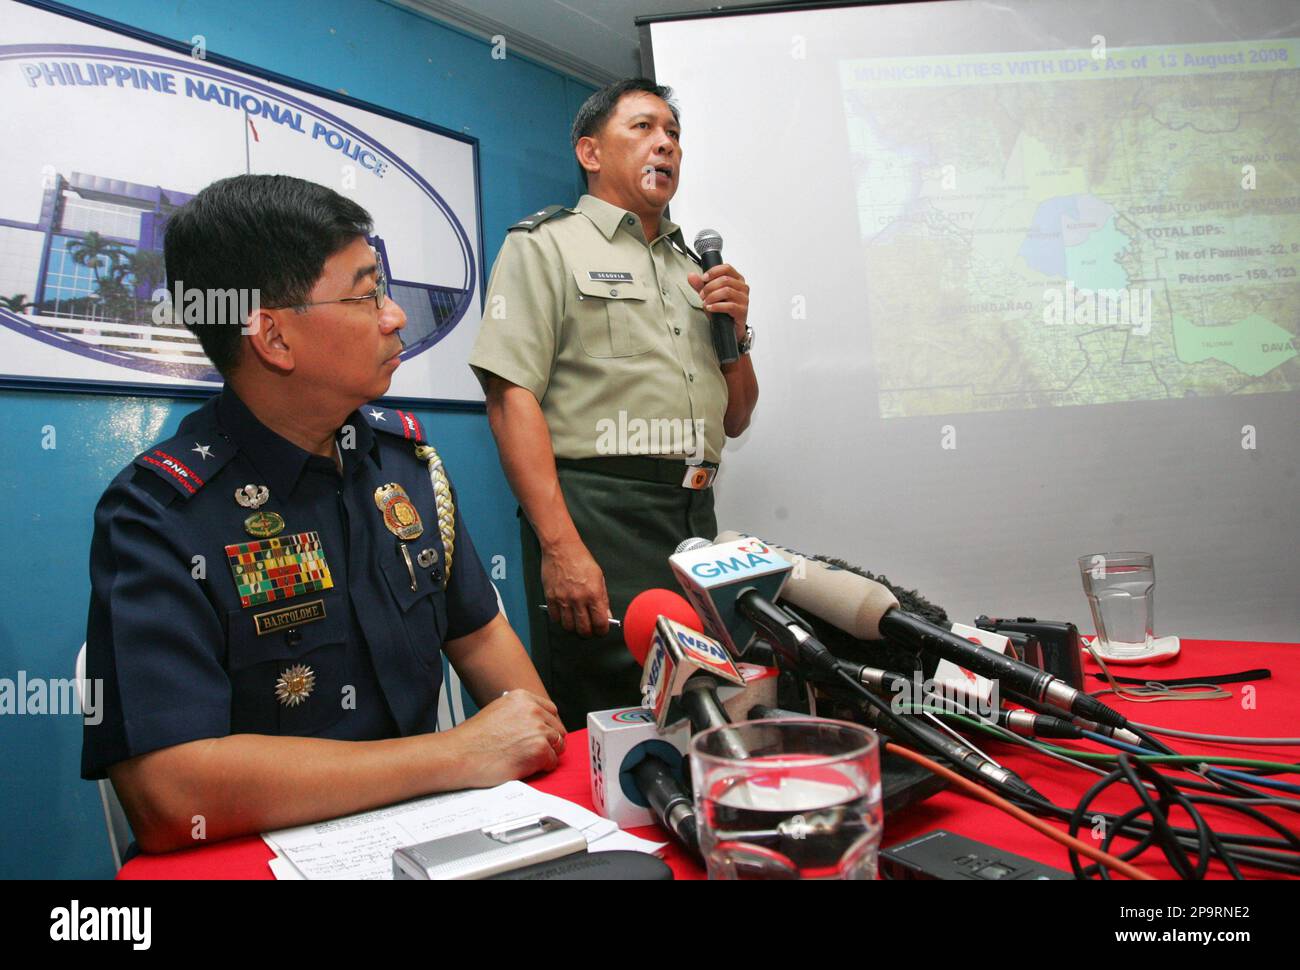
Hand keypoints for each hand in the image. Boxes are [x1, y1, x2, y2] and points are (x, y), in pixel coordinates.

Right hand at [451, 690, 566, 786]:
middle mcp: (533, 709)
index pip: (551, 711)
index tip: (544, 735)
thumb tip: (535, 722)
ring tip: (528, 760)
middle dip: (549, 742)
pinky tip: (525, 766)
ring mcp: (538, 729)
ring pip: (557, 745)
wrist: (460, 754)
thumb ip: (519, 713)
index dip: (548, 726)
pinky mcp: (539, 749)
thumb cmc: (474, 739)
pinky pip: (552, 761)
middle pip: (557, 728)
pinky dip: (542, 767)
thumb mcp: (498, 711)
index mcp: (522, 698)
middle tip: (535, 752)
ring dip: (547, 754)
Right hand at [541, 538, 610, 637]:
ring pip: (568, 626)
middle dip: (588, 633)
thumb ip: (603, 598)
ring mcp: (563, 599)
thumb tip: (606, 615)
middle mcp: (578, 599)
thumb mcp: (599, 577)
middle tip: (589, 630)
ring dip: (573, 627)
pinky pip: (555, 617)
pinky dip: (560, 619)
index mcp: (593, 594)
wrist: (561, 548)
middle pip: (583, 629)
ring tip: (576, 622)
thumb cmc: (581, 559)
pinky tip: (564, 614)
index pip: (600, 623)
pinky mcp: (550, 597)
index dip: (602, 631)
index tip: (601, 631)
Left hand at [687, 263, 748, 342]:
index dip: (713, 272)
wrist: (730, 327)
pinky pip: (729, 305)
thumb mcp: (710, 295)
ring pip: (726, 291)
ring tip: (706, 302)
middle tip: (702, 295)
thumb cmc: (723, 310)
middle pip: (725, 280)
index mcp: (737, 279)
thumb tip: (691, 276)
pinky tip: (710, 308)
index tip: (703, 278)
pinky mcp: (742, 310)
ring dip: (712, 296)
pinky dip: (716, 306)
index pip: (726, 268)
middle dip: (709, 287)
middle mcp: (742, 287)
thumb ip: (700, 285)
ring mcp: (743, 299)